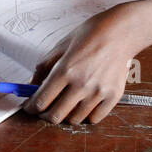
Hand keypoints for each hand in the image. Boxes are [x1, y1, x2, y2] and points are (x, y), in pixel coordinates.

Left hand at [26, 5, 139, 124]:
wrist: (122, 31)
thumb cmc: (92, 34)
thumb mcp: (62, 45)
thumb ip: (45, 66)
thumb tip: (32, 84)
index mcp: (66, 70)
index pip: (41, 101)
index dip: (31, 107)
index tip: (30, 107)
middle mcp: (82, 84)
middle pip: (55, 116)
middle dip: (45, 115)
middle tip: (45, 109)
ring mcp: (99, 92)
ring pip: (74, 120)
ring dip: (67, 114)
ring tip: (68, 103)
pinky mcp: (113, 96)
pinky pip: (94, 118)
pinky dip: (87, 115)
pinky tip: (85, 103)